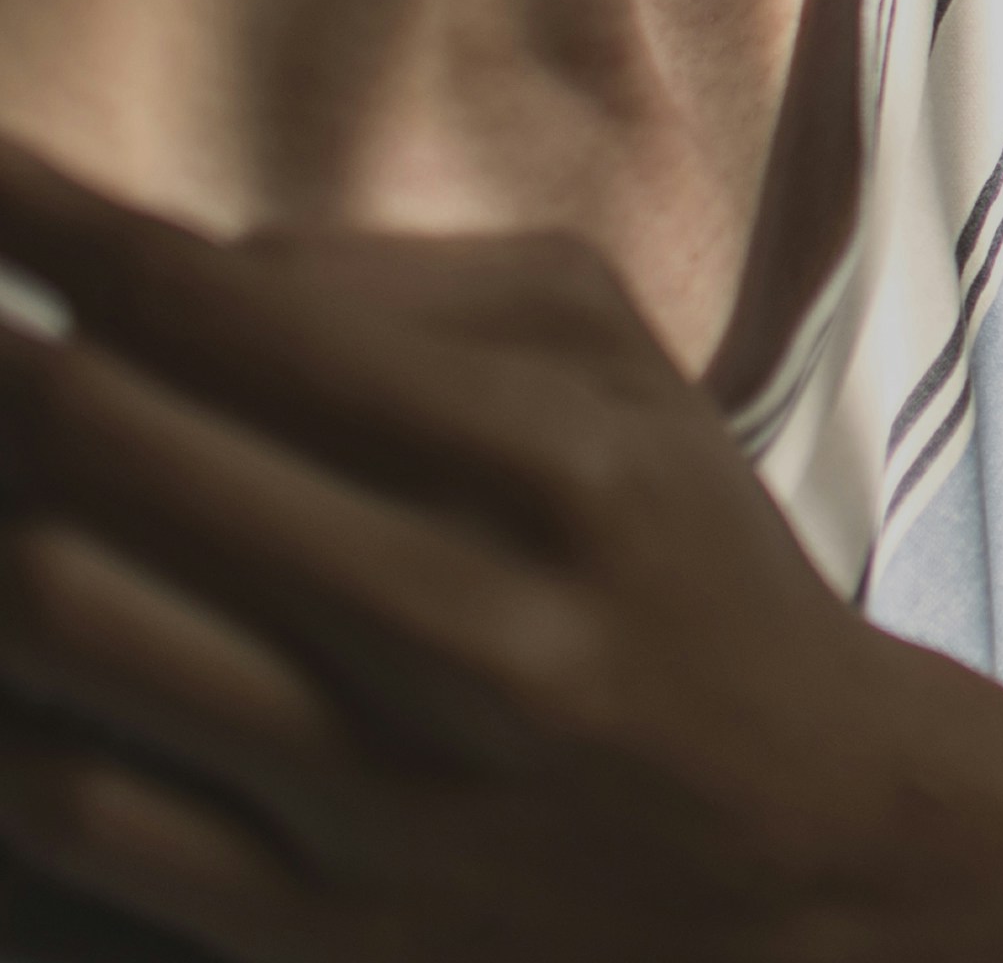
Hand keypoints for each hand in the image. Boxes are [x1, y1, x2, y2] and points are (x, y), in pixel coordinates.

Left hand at [0, 145, 1002, 962]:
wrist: (810, 844)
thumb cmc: (680, 561)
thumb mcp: (618, 375)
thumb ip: (405, 285)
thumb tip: (151, 267)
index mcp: (563, 465)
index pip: (233, 308)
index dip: (55, 223)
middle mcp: (476, 631)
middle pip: (108, 456)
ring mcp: (385, 795)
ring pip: (57, 622)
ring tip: (2, 468)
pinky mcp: (314, 929)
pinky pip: (62, 803)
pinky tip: (16, 638)